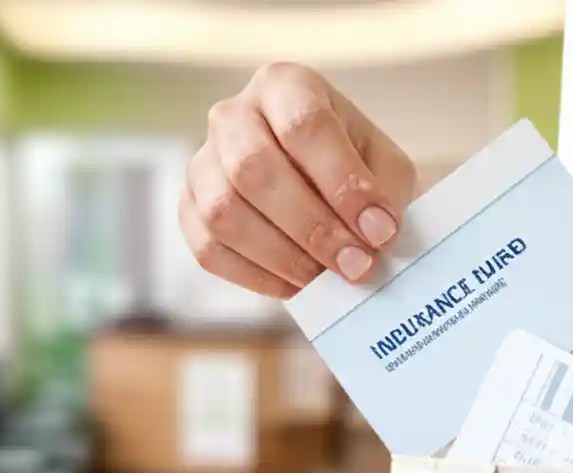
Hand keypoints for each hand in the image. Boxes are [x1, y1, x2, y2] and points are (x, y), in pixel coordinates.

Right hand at [180, 62, 417, 297]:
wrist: (319, 184)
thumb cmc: (354, 167)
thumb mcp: (383, 165)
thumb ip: (384, 192)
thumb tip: (373, 236)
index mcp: (286, 85)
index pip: (305, 126)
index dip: (342, 182)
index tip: (380, 230)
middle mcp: (233, 114)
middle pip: (254, 168)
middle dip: (311, 227)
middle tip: (355, 266)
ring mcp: (202, 161)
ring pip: (224, 212)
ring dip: (282, 256)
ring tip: (327, 279)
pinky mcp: (188, 208)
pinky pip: (209, 249)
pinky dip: (256, 276)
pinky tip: (296, 286)